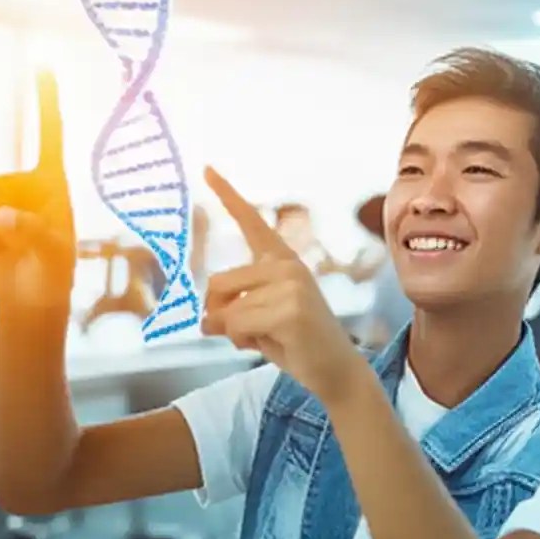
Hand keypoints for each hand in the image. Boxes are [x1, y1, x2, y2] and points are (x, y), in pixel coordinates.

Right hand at [0, 72, 75, 312]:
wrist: (30, 299)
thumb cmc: (53, 274)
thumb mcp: (52, 254)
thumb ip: (31, 232)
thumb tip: (1, 215)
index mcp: (56, 183)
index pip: (50, 133)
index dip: (45, 100)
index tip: (42, 62)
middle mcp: (30, 183)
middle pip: (0, 182)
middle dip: (7, 215)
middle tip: (27, 241)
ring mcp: (5, 198)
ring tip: (14, 245)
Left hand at [202, 166, 364, 403]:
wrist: (335, 370)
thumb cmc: (296, 343)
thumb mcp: (257, 321)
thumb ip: (232, 309)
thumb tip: (204, 319)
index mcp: (281, 260)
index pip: (250, 222)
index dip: (226, 194)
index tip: (206, 167)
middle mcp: (287, 264)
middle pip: (216, 283)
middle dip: (220, 315)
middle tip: (247, 332)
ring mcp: (291, 283)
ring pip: (225, 308)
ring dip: (233, 332)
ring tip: (265, 338)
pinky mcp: (290, 307)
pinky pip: (237, 324)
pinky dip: (243, 341)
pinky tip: (272, 343)